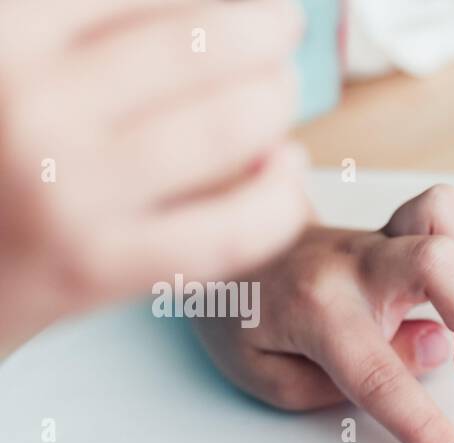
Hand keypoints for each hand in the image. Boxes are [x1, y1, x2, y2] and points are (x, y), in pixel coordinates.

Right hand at [0, 0, 309, 349]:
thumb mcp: (11, 55)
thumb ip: (84, 25)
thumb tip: (214, 14)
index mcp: (8, 28)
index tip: (250, 4)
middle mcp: (33, 101)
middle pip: (196, 47)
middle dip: (262, 32)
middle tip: (281, 28)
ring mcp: (64, 190)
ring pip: (224, 129)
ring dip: (272, 102)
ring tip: (280, 90)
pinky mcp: (96, 268)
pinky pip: (226, 232)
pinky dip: (278, 199)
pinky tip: (288, 171)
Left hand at [189, 186, 453, 442]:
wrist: (224, 250)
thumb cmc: (250, 319)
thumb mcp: (269, 376)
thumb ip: (343, 382)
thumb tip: (434, 347)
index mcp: (314, 310)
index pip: (379, 374)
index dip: (424, 423)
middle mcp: (353, 263)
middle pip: (438, 263)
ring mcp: (378, 236)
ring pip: (448, 221)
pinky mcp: (398, 224)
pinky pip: (450, 211)